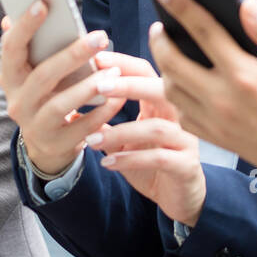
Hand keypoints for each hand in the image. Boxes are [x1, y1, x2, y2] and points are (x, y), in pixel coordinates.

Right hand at [0, 1, 125, 174]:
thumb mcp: (33, 72)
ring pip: (61, 104)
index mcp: (11, 77)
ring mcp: (35, 125)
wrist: (45, 144)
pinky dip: (102, 112)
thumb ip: (30, 47)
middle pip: (42, 76)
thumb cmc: (46, 94)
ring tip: (114, 71)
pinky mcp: (57, 144)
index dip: (25, 27)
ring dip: (89, 87)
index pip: (11, 49)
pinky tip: (120, 96)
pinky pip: (82, 127)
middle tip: (100, 37)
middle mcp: (18, 102)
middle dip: (72, 55)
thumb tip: (11, 16)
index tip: (44, 3)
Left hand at [88, 51, 201, 223]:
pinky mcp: (186, 166)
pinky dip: (131, 159)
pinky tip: (108, 163)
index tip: (96, 59)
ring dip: (121, 131)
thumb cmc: (153, 164)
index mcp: (163, 105)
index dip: (123, 64)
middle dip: (130, 85)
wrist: (180, 197)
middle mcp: (179, 117)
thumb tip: (70, 110)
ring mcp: (186, 141)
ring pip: (157, 127)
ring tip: (92, 139)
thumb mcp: (125, 142)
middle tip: (100, 85)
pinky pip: (159, 158)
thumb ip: (105, 125)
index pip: (147, 73)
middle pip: (161, 90)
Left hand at [147, 0, 256, 187]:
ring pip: (171, 90)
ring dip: (164, 67)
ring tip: (169, 50)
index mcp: (246, 75)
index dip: (180, 5)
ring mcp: (216, 121)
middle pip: (172, 62)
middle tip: (160, 24)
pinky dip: (176, 96)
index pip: (203, 30)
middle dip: (159, 38)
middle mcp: (223, 99)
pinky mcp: (216, 138)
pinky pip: (182, 114)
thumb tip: (246, 5)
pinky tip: (184, 83)